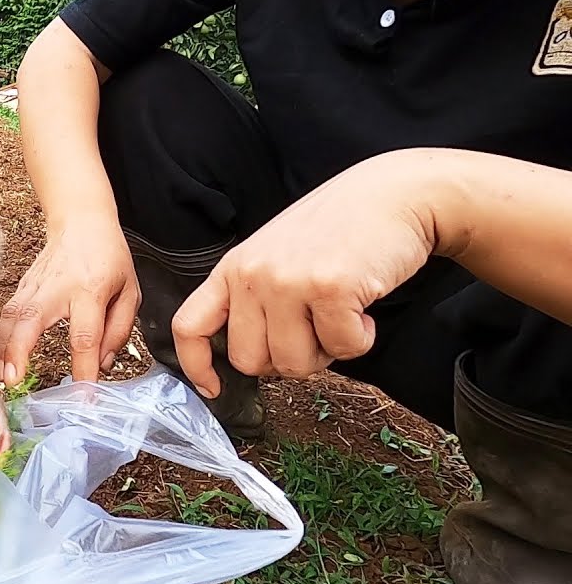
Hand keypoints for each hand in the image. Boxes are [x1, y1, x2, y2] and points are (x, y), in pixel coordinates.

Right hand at [0, 215, 140, 386]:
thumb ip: (118, 330)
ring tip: (3, 378)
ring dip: (3, 348)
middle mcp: (57, 287)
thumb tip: (101, 364)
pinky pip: (8, 313)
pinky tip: (1, 358)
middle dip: (19, 352)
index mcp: (90, 290)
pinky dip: (1, 338)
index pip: (85, 336)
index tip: (84, 396)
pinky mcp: (23, 285)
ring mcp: (35, 285)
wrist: (82, 222)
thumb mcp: (129, 291)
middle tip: (13, 381)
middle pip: (31, 320)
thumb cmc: (109, 256)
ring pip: (12, 317)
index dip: (83, 368)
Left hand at [171, 152, 439, 396]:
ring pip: (294, 364)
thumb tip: (255, 359)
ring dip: (326, 352)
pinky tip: (364, 307)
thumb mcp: (276, 256)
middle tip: (314, 330)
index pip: (189, 325)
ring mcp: (288, 281)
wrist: (394, 195)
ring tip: (340, 313)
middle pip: (249, 361)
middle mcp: (252, 275)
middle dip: (286, 360)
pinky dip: (361, 339)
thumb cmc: (339, 229)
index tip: (213, 388)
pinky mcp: (330, 289)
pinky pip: (342, 349)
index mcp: (233, 268)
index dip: (196, 365)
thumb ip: (255, 299)